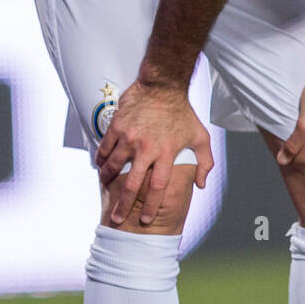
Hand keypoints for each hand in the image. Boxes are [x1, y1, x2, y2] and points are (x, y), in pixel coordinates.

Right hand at [95, 79, 213, 224]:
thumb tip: (202, 184)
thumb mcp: (200, 136)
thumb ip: (205, 162)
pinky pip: (105, 147)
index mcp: (166, 153)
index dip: (152, 206)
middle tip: (117, 219)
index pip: (158, 187)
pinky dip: (101, 159)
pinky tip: (99, 166)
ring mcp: (130, 137)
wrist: (163, 84)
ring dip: (108, 181)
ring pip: (114, 166)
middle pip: (133, 184)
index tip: (146, 219)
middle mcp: (147, 148)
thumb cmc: (183, 111)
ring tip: (106, 189)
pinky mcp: (118, 126)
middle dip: (124, 205)